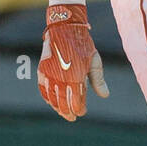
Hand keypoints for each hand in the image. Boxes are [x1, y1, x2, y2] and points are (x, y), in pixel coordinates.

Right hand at [39, 3, 108, 120]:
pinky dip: (47, 98)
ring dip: (57, 107)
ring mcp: (49, 75)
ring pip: (51, 99)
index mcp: (76, 77)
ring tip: (63, 112)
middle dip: (68, 112)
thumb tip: (105, 96)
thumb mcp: (94, 61)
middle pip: (63, 103)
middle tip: (73, 117)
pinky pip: (42, 89)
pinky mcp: (41, 71)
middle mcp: (61, 78)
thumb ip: (98, 80)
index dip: (79, 109)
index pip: (76, 102)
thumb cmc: (83, 44)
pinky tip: (51, 102)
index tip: (82, 112)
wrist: (65, 28)